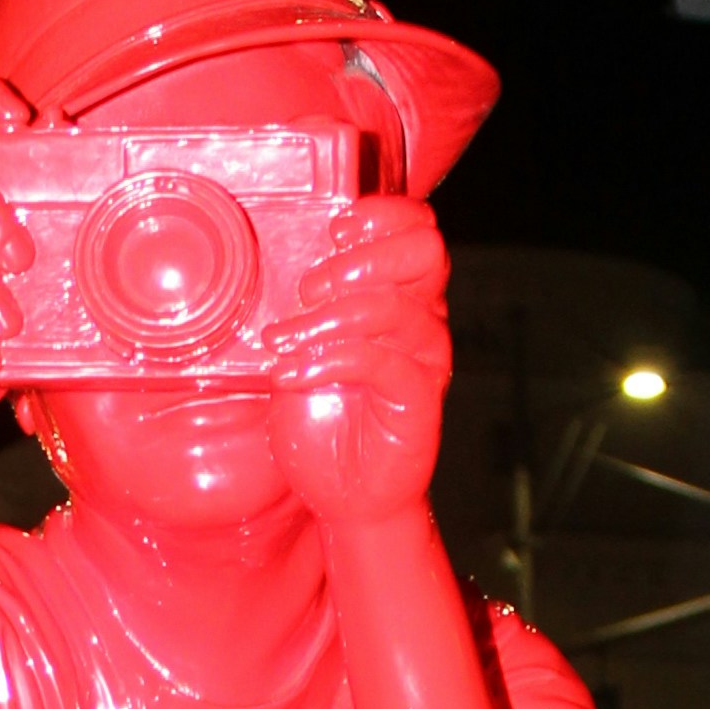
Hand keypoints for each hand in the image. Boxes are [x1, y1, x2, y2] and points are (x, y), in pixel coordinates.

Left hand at [265, 198, 449, 527]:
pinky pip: (381, 361)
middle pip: (425, 250)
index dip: (381, 215)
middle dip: (360, 260)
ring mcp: (425, 358)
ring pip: (395, 306)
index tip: (334, 232)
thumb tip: (287, 266)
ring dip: (328, 318)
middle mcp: (422, 318)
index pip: (416, 226)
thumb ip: (309, 305)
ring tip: (284, 342)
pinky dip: (327, 360)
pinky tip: (289, 375)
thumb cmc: (325, 419)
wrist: (343, 493)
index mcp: (401, 293)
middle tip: (309, 291)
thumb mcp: (304, 347)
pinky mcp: (418, 399)